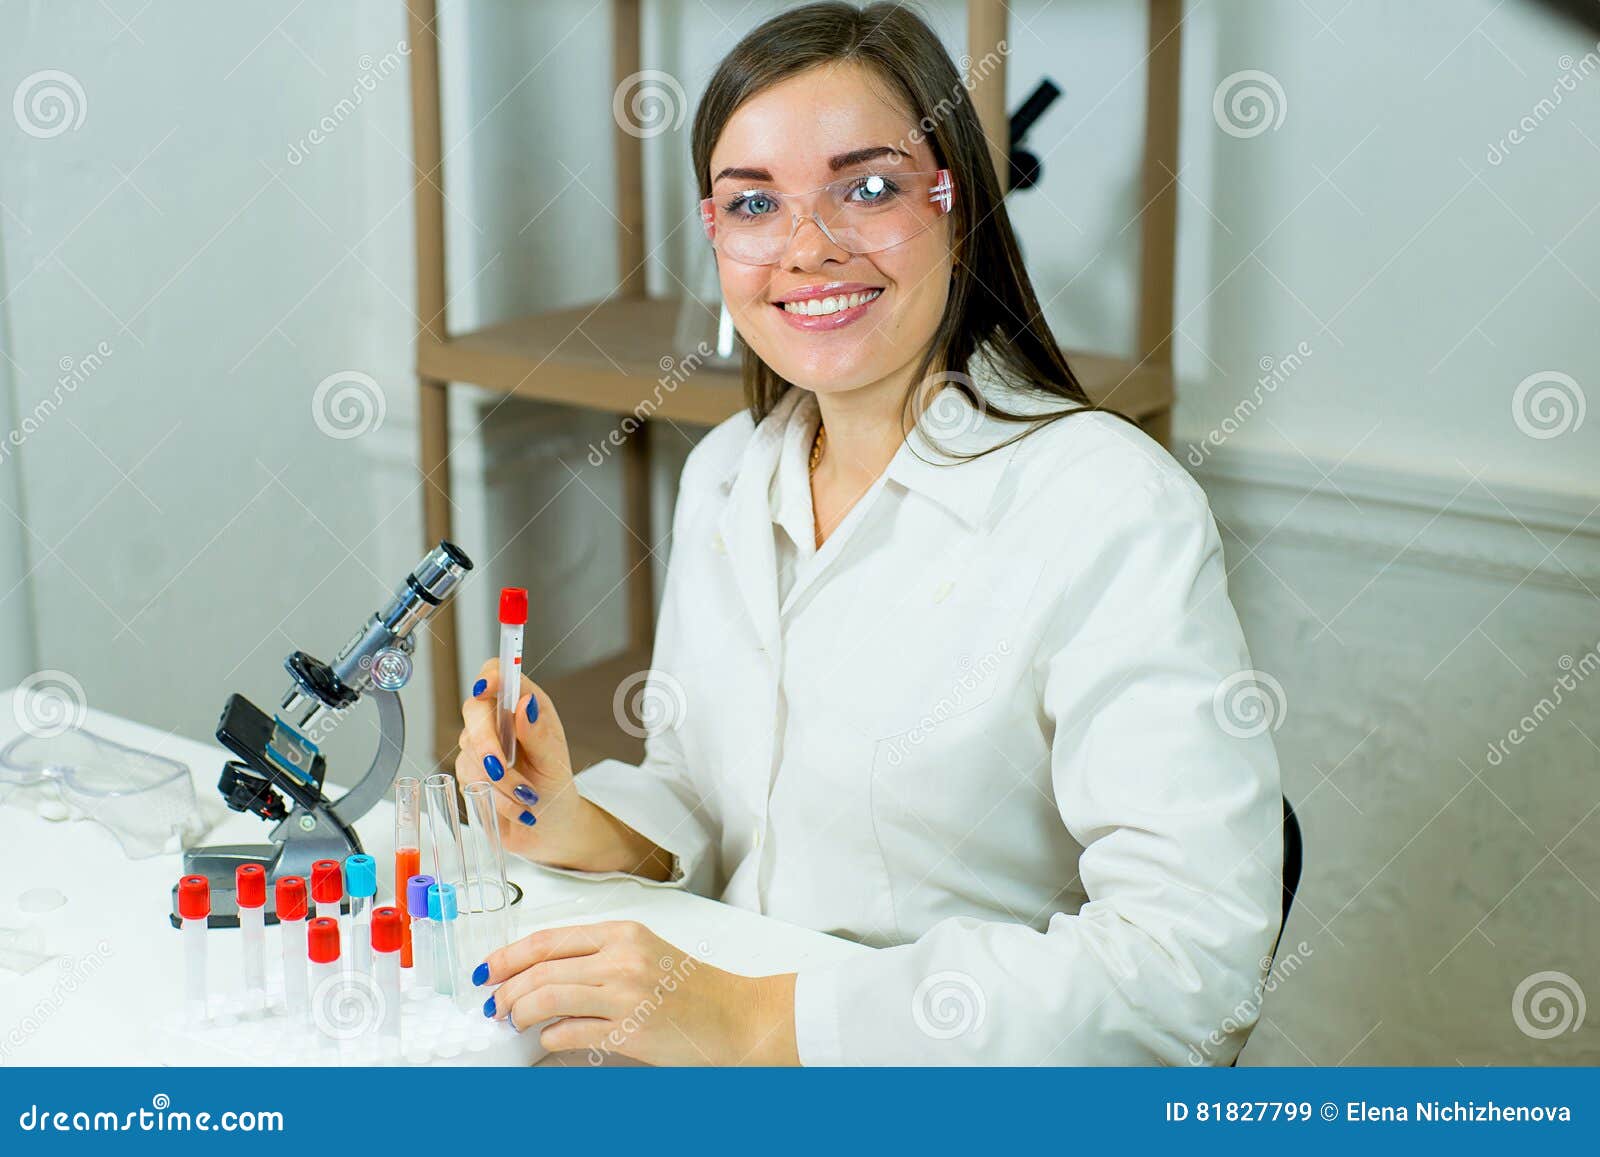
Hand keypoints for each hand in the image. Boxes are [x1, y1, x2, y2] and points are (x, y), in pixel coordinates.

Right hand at [455, 658, 584, 864]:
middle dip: (486, 742)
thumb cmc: (556, 788)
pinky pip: (467, 779)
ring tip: (527, 797)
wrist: (550, 828)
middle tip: (501, 768)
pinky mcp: (469, 772)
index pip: (499, 673)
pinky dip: (494, 798)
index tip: (486, 688)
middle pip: (473, 710)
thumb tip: (525, 703)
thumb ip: (539, 734)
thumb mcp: (554, 762)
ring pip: (469, 751)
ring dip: (499, 781)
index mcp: (526, 706)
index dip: (489, 676)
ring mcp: (481, 746)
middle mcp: (500, 721)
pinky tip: (516, 807)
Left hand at [476, 920, 798, 1065]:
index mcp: (623, 933)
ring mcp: (626, 993)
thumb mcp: (646, 954)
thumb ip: (599, 957)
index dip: (510, 955)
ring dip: (520, 1012)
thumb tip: (545, 974)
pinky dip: (551, 1037)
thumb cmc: (695, 989)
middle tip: (494, 1004)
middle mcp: (622, 958)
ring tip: (514, 1021)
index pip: (549, 939)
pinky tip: (548, 1039)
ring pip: (549, 998)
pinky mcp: (631, 1029)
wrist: (737, 1017)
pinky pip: (572, 1032)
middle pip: (541, 969)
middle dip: (506, 989)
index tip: (490, 969)